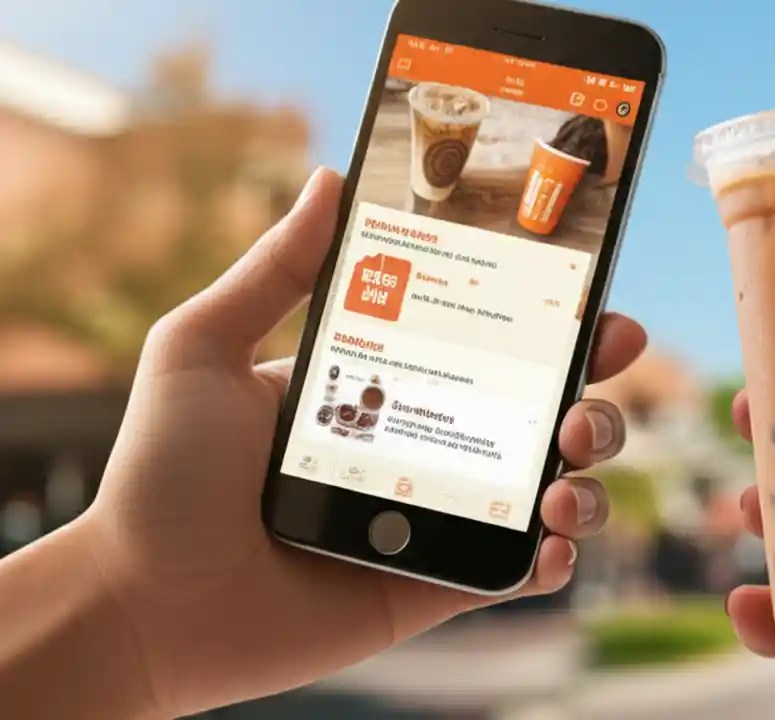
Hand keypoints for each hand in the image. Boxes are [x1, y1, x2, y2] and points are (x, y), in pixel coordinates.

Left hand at [76, 169, 647, 715]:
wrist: (143, 602)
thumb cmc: (161, 475)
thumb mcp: (203, 349)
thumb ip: (273, 270)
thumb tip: (330, 178)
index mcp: (385, 385)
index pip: (489, 346)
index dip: (553, 326)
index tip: (595, 303)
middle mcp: (425, 447)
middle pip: (543, 415)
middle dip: (594, 395)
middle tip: (596, 382)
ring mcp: (439, 521)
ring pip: (551, 492)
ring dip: (589, 477)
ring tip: (567, 474)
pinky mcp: (437, 587)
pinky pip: (518, 572)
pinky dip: (556, 560)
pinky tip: (552, 542)